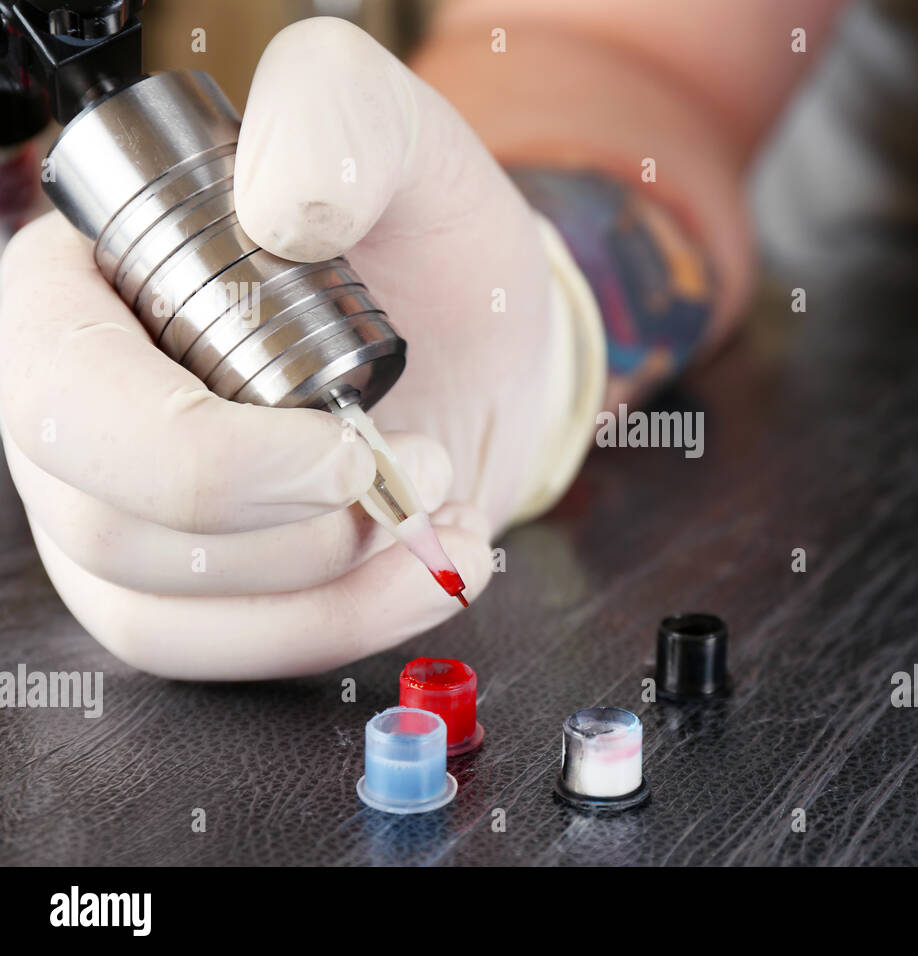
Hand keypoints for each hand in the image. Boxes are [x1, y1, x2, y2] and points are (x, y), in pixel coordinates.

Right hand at [0, 17, 582, 678]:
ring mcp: (118, 513)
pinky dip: (341, 631)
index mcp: (79, 295)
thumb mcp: (392, 134)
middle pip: (115, 530)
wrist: (471, 334)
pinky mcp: (188, 587)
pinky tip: (428, 573)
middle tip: (418, 466)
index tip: (349, 449)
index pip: (70, 404)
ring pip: (167, 614)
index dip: (206, 459)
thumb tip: (277, 216)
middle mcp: (76, 416)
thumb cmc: (414, 235)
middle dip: (296, 530)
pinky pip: (227, 655)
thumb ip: (333, 121)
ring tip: (440, 517)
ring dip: (330, 589)